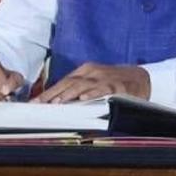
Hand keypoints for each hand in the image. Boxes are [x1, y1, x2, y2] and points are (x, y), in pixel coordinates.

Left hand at [35, 63, 150, 103]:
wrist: (141, 78)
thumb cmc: (114, 82)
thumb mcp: (95, 82)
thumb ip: (78, 89)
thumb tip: (57, 103)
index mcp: (85, 70)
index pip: (63, 81)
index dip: (48, 92)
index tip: (35, 103)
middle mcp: (93, 72)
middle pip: (69, 82)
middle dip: (53, 94)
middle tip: (39, 104)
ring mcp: (104, 77)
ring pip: (83, 85)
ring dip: (68, 94)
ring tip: (56, 103)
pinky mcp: (117, 85)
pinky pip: (103, 89)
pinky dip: (93, 94)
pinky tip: (84, 99)